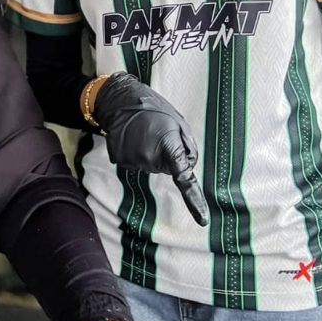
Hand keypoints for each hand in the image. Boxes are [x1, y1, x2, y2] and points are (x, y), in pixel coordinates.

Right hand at [93, 73, 208, 225]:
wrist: (119, 100)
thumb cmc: (153, 108)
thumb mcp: (179, 122)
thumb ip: (187, 147)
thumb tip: (187, 166)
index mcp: (168, 145)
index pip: (185, 179)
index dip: (195, 200)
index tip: (202, 220)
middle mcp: (150, 158)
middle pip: (165, 168)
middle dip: (165, 154)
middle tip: (157, 133)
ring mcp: (133, 161)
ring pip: (150, 166)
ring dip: (149, 152)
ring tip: (143, 133)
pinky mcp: (120, 161)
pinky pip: (135, 163)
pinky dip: (135, 152)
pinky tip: (131, 138)